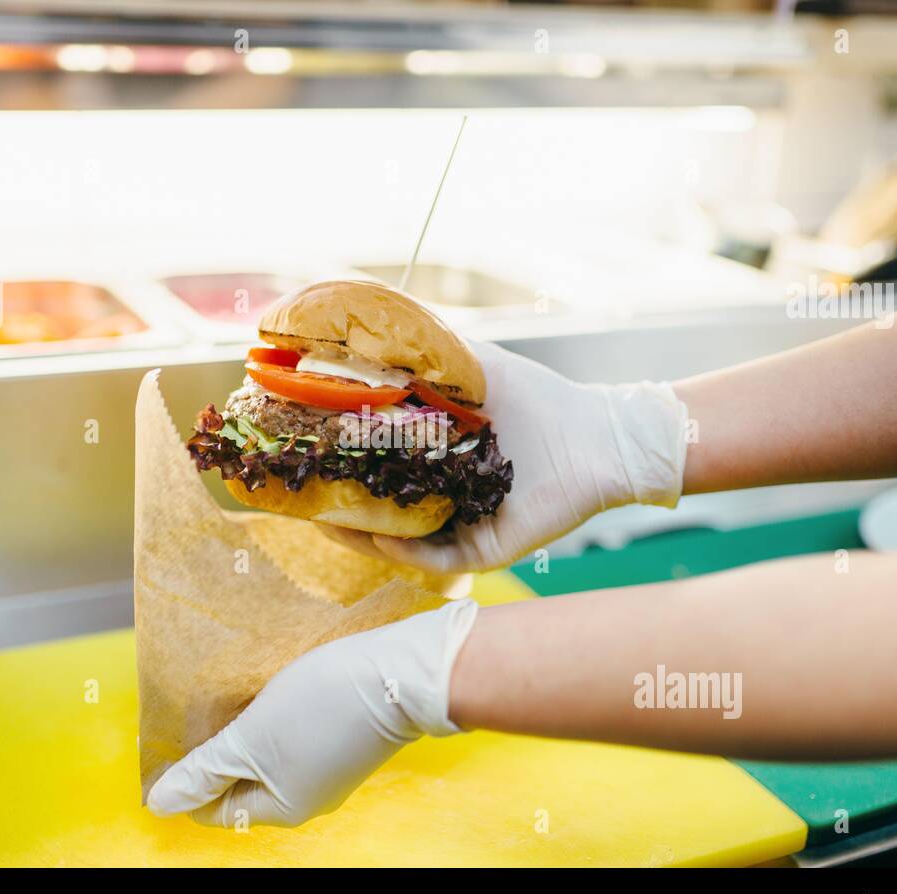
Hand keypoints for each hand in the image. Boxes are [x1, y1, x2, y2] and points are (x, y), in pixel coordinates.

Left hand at [146, 600, 478, 827]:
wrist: (404, 671)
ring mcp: (329, 764)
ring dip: (246, 725)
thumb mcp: (251, 739)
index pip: (215, 806)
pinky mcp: (344, 734)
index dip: (189, 775)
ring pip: (267, 753)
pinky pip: (293, 734)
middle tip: (197, 706)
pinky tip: (269, 686)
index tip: (170, 734)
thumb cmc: (324, 705)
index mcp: (282, 807)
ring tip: (230, 691)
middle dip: (217, 747)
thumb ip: (205, 771)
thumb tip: (159, 806)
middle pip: (242, 779)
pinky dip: (274, 714)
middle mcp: (307, 794)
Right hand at [325, 341, 689, 571]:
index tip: (300, 452)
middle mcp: (441, 500)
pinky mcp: (487, 551)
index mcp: (432, 462)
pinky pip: (439, 559)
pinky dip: (409, 551)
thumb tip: (361, 330)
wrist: (596, 433)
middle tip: (302, 497)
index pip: (373, 471)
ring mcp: (461, 528)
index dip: (336, 466)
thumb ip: (421, 353)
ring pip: (399, 545)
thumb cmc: (536, 397)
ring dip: (361, 536)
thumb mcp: (470, 365)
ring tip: (328, 519)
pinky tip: (383, 537)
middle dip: (336, 509)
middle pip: (376, 514)